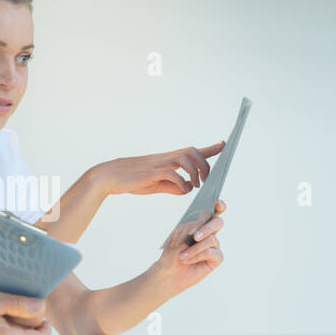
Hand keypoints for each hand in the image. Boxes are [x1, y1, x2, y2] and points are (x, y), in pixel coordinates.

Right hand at [94, 140, 225, 195]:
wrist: (111, 176)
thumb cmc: (133, 179)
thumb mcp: (156, 184)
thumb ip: (173, 186)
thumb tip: (188, 189)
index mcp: (169, 159)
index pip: (194, 151)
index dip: (210, 148)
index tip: (224, 144)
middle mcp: (167, 158)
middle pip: (194, 151)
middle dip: (205, 164)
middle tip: (205, 181)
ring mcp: (160, 164)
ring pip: (187, 159)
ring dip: (195, 173)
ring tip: (195, 185)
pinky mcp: (153, 172)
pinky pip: (174, 174)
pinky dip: (182, 182)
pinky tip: (183, 189)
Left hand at [150, 200, 224, 294]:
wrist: (168, 272)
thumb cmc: (172, 252)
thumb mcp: (180, 235)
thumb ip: (194, 224)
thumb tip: (207, 218)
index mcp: (200, 224)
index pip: (213, 211)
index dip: (219, 206)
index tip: (218, 203)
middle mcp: (209, 233)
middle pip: (218, 222)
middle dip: (207, 228)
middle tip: (194, 236)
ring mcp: (214, 246)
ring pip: (212, 239)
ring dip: (195, 248)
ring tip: (182, 255)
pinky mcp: (216, 259)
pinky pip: (213, 253)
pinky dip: (198, 256)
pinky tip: (187, 260)